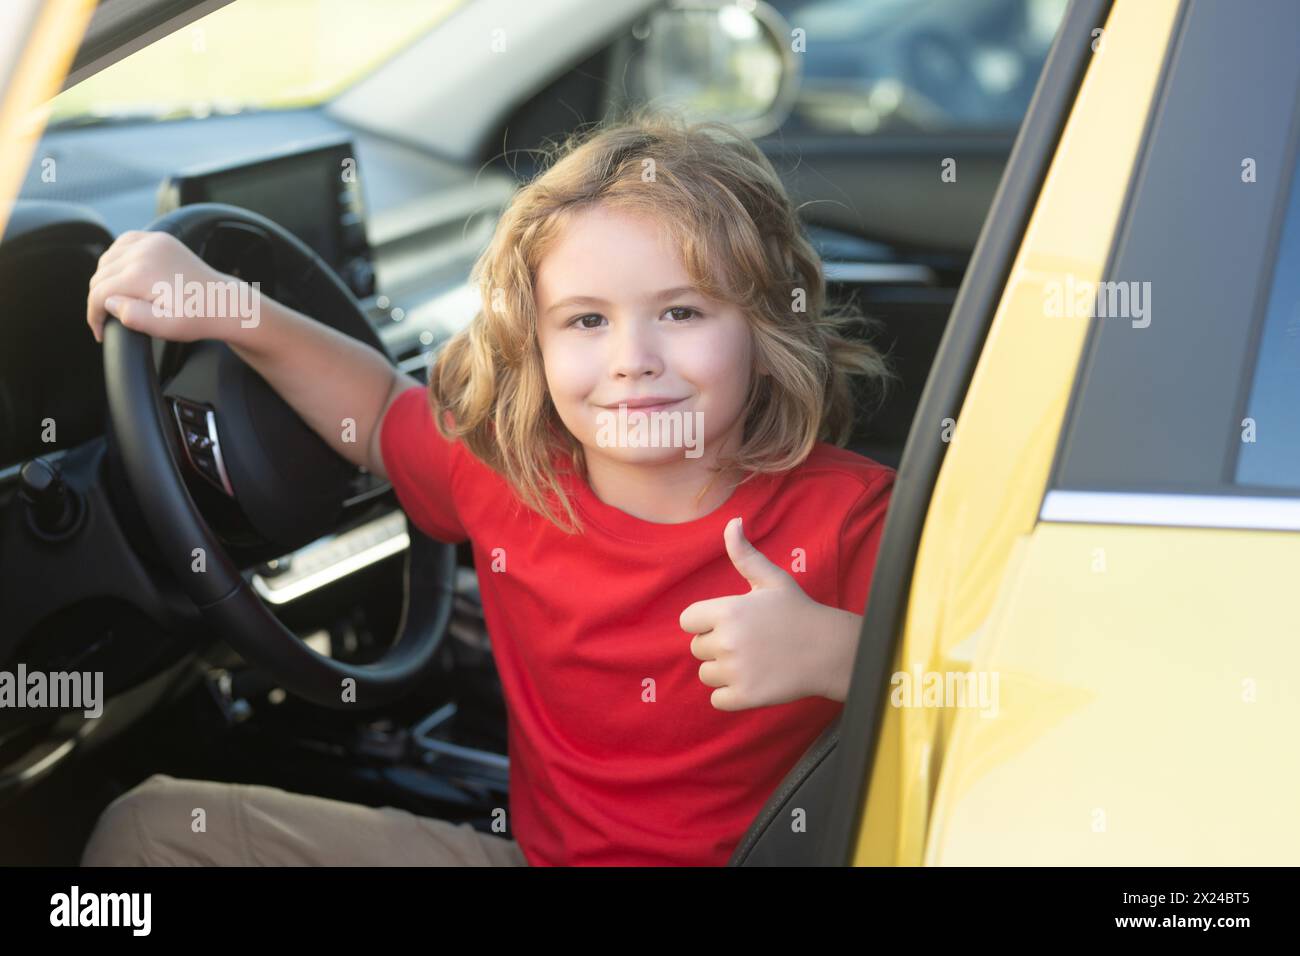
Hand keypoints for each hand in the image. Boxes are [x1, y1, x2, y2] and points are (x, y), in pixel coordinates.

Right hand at [86, 231, 247, 343]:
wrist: (224, 302)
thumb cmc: (198, 317)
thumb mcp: (166, 327)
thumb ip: (134, 316)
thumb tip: (109, 302)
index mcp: (142, 273)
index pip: (100, 293)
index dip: (94, 315)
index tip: (100, 332)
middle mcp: (143, 251)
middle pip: (101, 275)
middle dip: (98, 299)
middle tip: (106, 319)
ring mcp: (152, 241)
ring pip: (108, 258)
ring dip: (105, 278)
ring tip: (114, 300)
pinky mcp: (159, 238)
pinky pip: (124, 244)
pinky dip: (116, 259)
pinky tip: (121, 275)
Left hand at [679, 517, 852, 710]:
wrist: (829, 650)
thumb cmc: (798, 611)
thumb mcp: (771, 580)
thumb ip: (744, 554)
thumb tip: (732, 522)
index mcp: (727, 610)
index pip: (688, 621)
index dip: (707, 622)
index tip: (732, 623)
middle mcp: (727, 640)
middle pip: (698, 648)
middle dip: (717, 646)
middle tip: (749, 642)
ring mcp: (735, 671)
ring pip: (706, 674)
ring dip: (723, 671)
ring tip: (753, 660)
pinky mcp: (745, 696)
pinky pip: (717, 699)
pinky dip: (731, 695)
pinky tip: (754, 680)